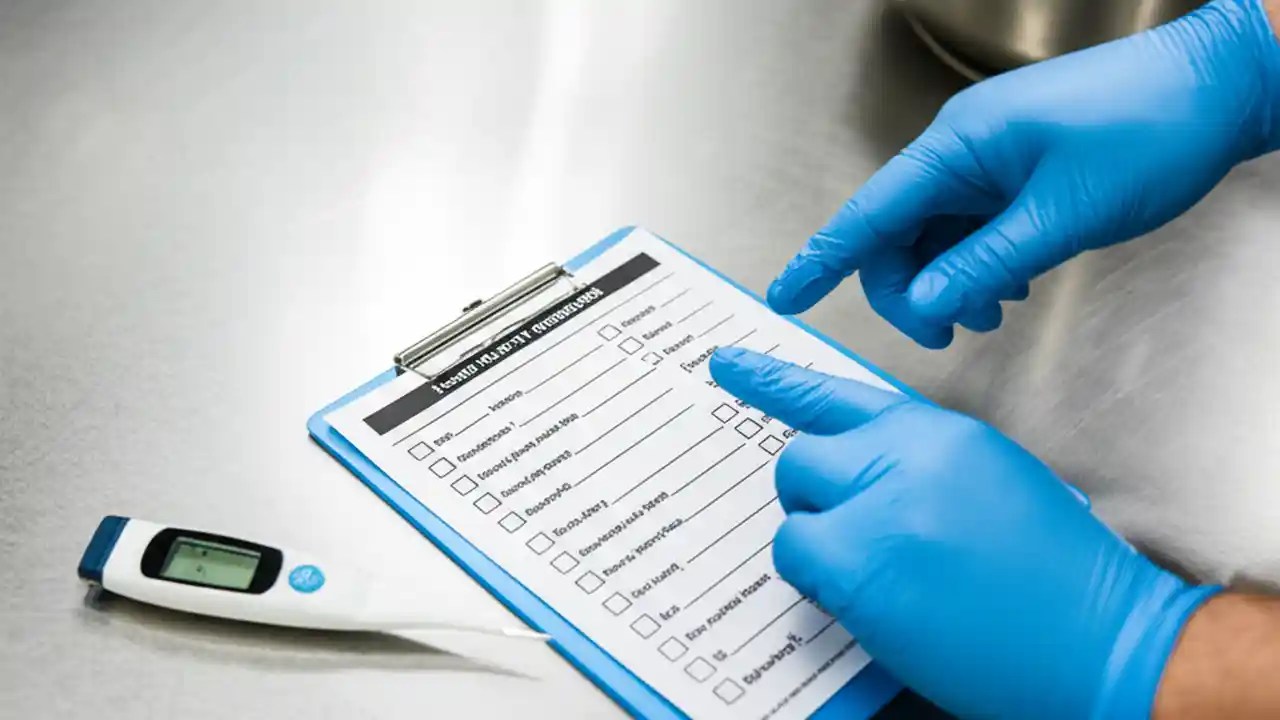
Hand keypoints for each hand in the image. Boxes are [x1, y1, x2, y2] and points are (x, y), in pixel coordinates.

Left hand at [710, 347, 1218, 718]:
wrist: (1105, 639)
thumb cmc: (1059, 580)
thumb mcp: (993, 486)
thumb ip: (919, 469)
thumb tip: (857, 482)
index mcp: (942, 433)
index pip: (838, 394)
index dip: (775, 381)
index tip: (727, 365)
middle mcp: (906, 454)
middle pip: (803, 455)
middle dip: (817, 502)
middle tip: (856, 541)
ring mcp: (880, 504)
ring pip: (794, 506)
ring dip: (821, 545)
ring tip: (887, 578)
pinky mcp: (859, 559)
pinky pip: (795, 554)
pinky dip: (818, 582)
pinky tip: (874, 600)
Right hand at [769, 0, 1279, 347]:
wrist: (1218, 87)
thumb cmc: (1151, 128)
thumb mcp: (1062, 216)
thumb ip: (985, 264)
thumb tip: (927, 304)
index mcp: (956, 148)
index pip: (867, 214)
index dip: (822, 260)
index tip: (786, 294)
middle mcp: (959, 151)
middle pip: (896, 234)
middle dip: (908, 290)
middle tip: (944, 333)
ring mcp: (985, 159)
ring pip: (933, 236)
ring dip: (948, 281)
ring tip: (989, 310)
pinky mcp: (1011, 170)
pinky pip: (968, 225)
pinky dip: (975, 263)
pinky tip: (1006, 283)